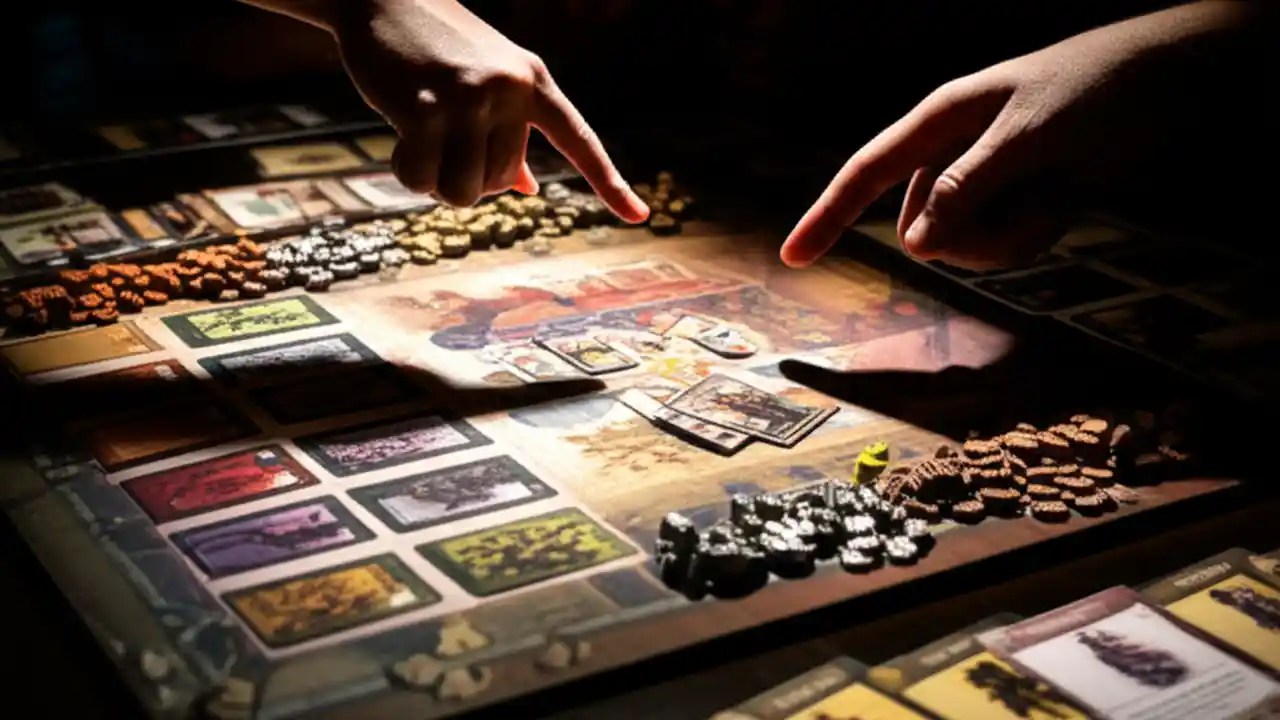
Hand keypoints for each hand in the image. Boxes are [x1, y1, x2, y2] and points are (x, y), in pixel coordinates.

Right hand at [325, 0, 648, 217]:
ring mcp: (471, 97)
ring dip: (437, 182)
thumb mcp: (487, 82)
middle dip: (468, 177)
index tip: (641, 217)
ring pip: (465, 192)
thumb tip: (528, 188)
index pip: (581, 141)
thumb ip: (511, 131)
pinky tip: (401, 138)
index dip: (609, 183)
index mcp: (535, 82)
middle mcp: (512, 90)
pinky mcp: (426, 107)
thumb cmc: (434, 49)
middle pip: (502, 184)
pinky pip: (423, 180)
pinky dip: (407, 173)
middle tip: (444, 141)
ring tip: (422, 141)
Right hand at [781, 1, 1264, 269]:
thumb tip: (915, 247)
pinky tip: (1068, 198)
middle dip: (974, 233)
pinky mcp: (1016, 205)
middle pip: (926, 230)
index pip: (866, 174)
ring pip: (966, 248)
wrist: (1165, 82)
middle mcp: (951, 156)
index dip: (825, 217)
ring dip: (1014, 236)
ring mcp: (984, 183)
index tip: (792, 259)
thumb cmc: (1090, 88)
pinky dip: (1036, 236)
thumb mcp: (1026, 136)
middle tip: (1030, 195)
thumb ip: (967, 189)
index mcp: (939, 121)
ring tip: (1057, 189)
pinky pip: (1004, 249)